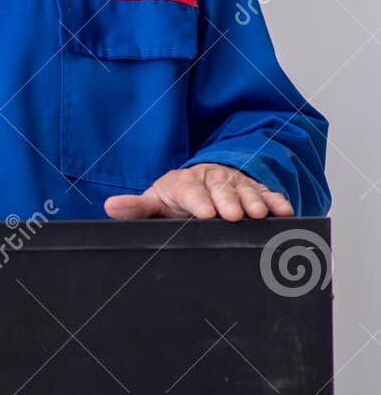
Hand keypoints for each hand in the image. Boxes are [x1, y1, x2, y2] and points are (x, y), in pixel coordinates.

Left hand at [104, 163, 293, 220]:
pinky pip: (266, 193)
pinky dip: (276, 201)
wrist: (199, 183)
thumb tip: (110, 207)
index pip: (190, 191)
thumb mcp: (155, 202)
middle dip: (228, 201)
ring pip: (245, 190)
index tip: (206, 214)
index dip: (198, 202)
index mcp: (183, 183)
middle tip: (235, 215)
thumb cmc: (175, 199)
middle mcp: (211, 179)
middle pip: (220, 189)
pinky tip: (284, 211)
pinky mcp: (254, 189)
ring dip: (254, 201)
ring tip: (259, 214)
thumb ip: (136, 209)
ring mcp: (234, 183)